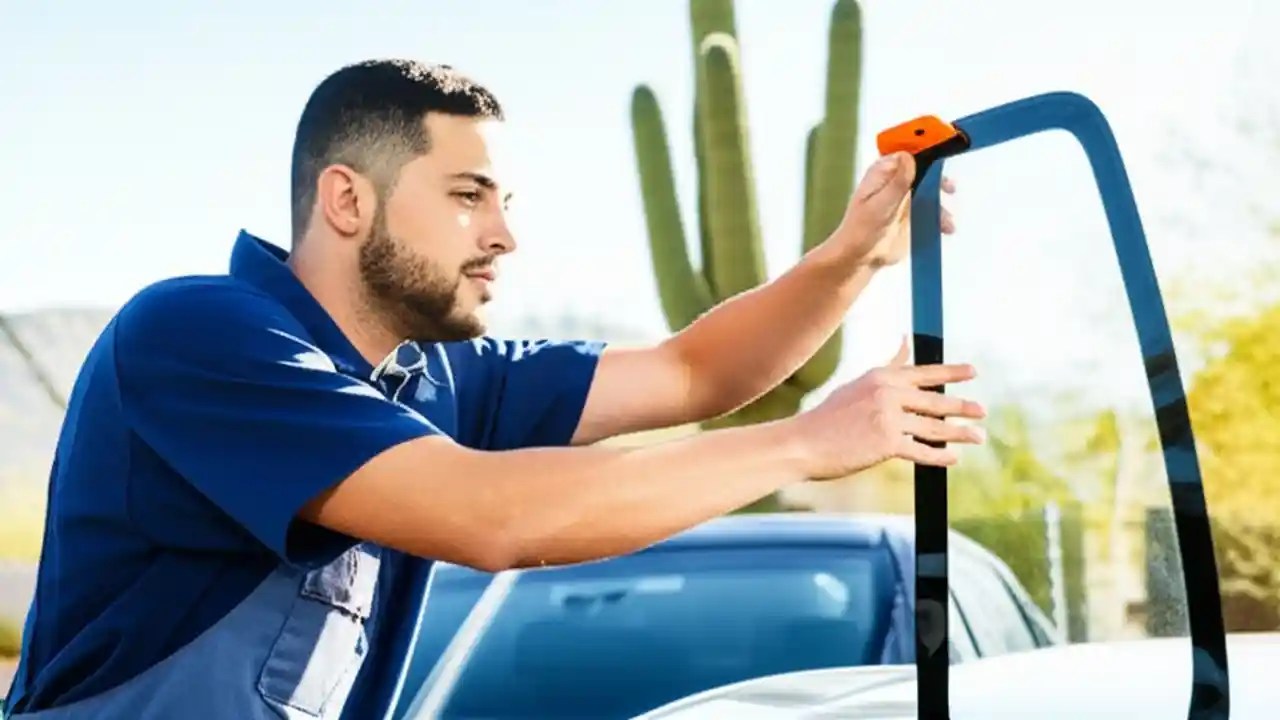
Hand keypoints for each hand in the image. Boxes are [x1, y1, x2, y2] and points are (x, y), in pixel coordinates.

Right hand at [787, 337, 984, 479]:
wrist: (802, 443)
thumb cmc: (826, 418)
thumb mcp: (856, 385)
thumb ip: (887, 367)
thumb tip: (905, 342)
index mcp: (880, 378)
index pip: (924, 373)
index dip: (951, 373)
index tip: (973, 372)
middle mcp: (887, 394)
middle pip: (935, 401)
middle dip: (962, 407)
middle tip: (982, 411)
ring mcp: (888, 418)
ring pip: (934, 427)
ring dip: (960, 432)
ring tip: (978, 436)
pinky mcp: (887, 443)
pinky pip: (922, 451)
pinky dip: (940, 455)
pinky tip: (954, 458)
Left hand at [827, 152, 956, 268]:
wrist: (860, 258)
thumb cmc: (860, 230)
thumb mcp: (879, 205)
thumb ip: (896, 183)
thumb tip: (909, 157)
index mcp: (884, 171)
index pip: (909, 151)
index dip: (927, 145)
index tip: (944, 144)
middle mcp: (897, 180)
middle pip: (925, 168)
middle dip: (939, 177)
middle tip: (949, 187)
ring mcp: (907, 196)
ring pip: (932, 190)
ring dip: (941, 203)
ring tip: (946, 221)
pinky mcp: (914, 213)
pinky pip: (934, 209)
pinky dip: (942, 216)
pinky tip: (945, 228)